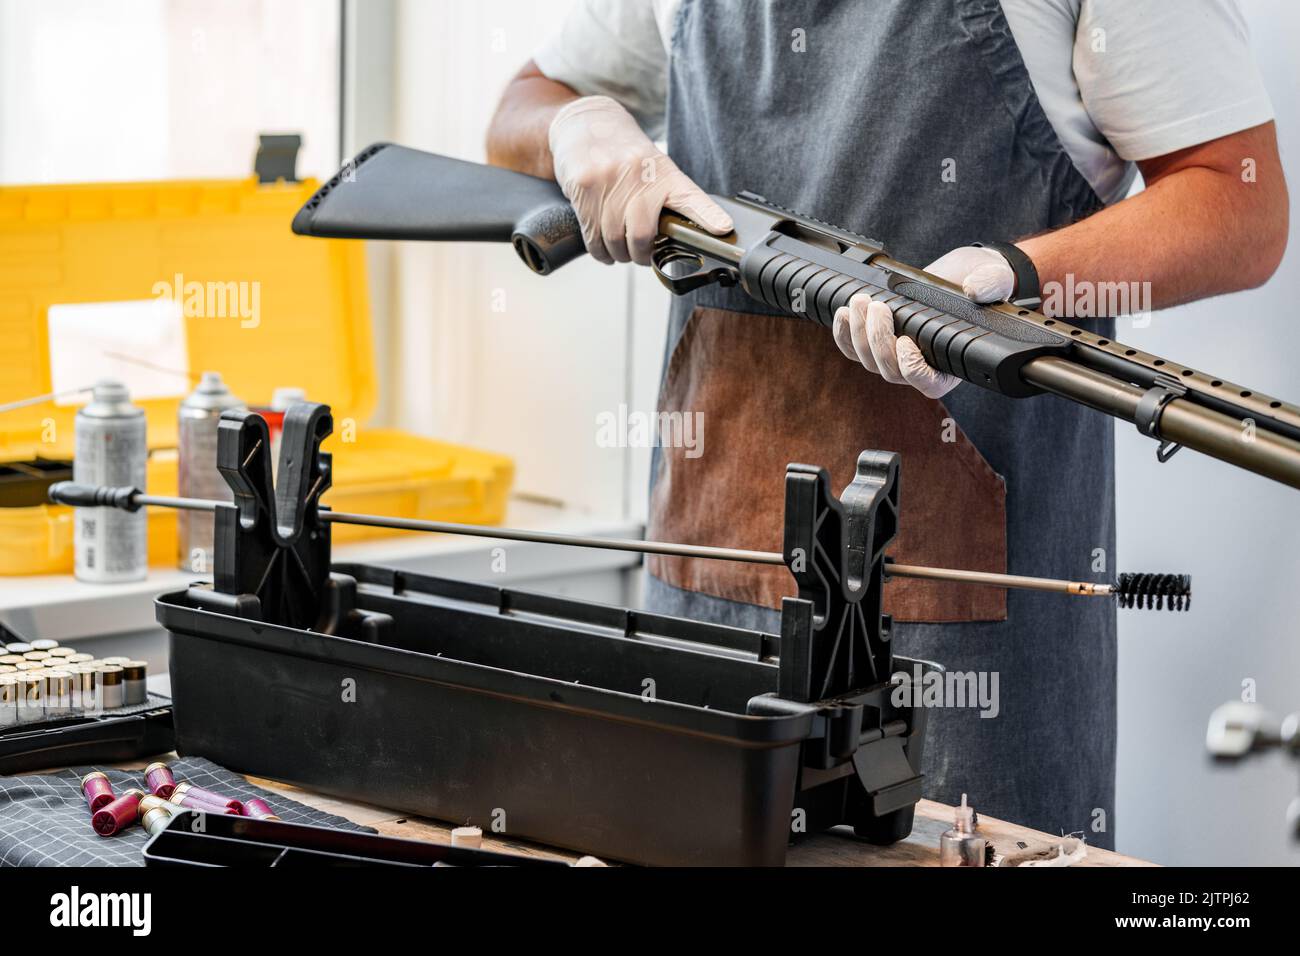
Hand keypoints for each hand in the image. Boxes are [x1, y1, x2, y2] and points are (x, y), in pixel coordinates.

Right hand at [548, 95, 732, 265]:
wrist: (587, 122)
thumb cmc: (625, 153)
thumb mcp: (653, 167)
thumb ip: (667, 199)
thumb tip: (682, 236)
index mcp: (663, 172)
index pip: (690, 197)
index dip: (708, 215)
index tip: (723, 230)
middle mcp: (638, 175)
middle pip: (642, 236)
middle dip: (641, 255)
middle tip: (641, 255)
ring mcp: (609, 181)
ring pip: (616, 241)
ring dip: (619, 254)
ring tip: (621, 250)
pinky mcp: (585, 188)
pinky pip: (593, 237)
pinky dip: (601, 252)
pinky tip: (605, 249)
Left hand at [831, 245, 1017, 398]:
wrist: (958, 272)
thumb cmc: (980, 283)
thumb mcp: (995, 279)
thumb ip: (991, 284)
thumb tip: (976, 290)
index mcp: (952, 363)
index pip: (927, 383)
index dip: (912, 368)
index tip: (906, 341)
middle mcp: (921, 366)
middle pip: (890, 371)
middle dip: (878, 340)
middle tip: (878, 307)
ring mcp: (895, 356)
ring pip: (869, 361)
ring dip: (859, 332)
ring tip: (861, 301)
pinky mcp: (876, 342)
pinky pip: (852, 349)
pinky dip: (844, 334)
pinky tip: (844, 312)